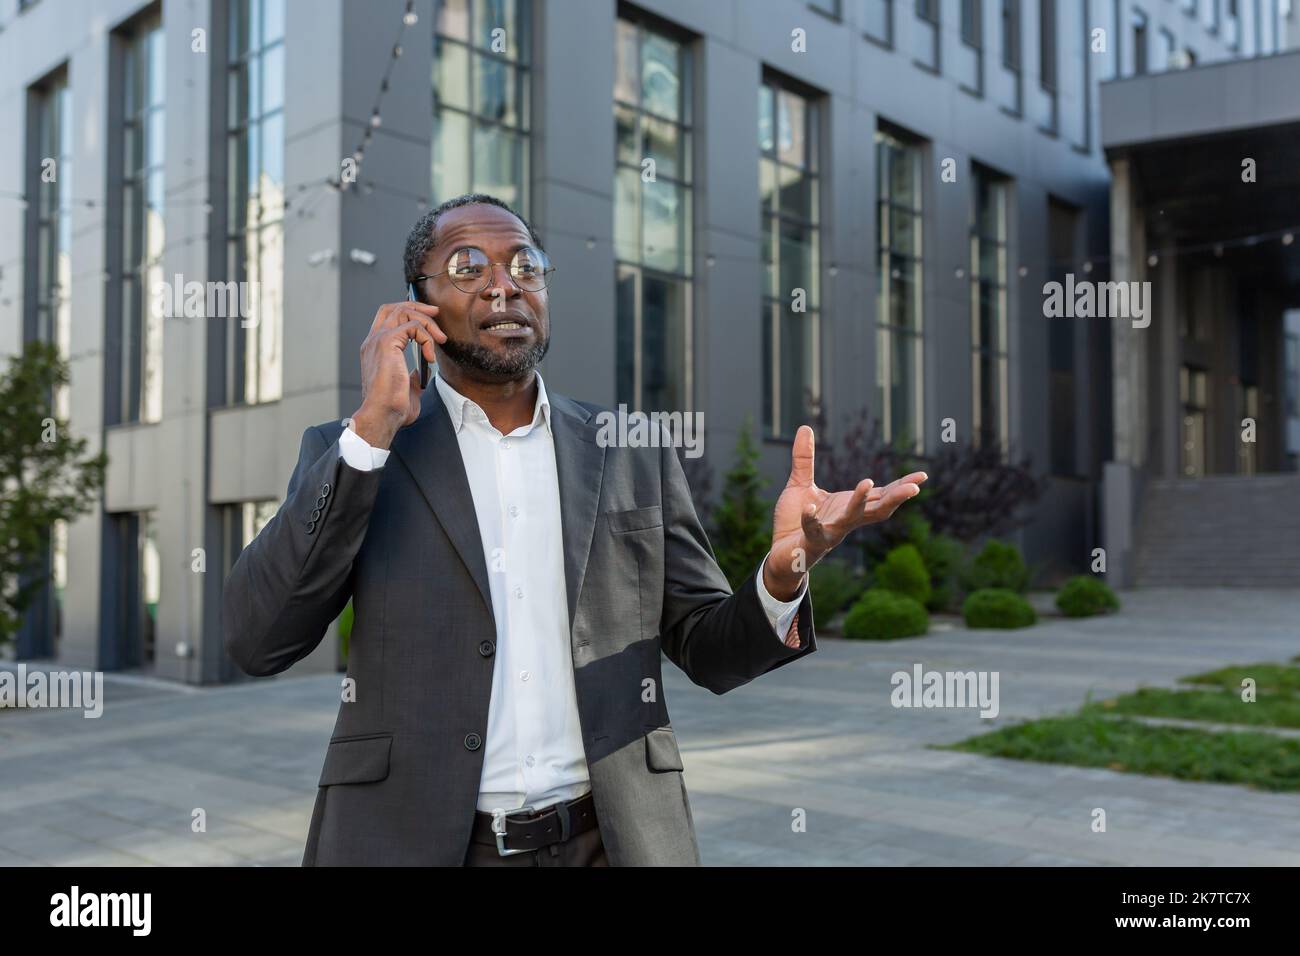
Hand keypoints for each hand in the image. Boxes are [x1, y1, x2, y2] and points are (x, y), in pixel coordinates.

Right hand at [349, 301, 445, 448]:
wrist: (383, 414)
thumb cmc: (392, 407)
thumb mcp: (406, 386)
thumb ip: (411, 374)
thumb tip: (421, 370)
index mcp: (374, 349)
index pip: (387, 318)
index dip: (407, 311)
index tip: (428, 316)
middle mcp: (373, 341)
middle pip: (393, 307)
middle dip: (416, 306)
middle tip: (435, 313)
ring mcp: (378, 340)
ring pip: (403, 312)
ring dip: (426, 322)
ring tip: (439, 340)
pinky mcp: (387, 342)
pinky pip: (413, 327)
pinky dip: (427, 338)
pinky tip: (430, 356)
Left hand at [762, 425, 927, 599]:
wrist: (781, 551)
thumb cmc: (795, 519)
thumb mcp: (801, 484)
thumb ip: (804, 458)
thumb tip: (805, 427)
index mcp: (849, 506)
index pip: (881, 496)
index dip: (901, 486)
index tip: (922, 476)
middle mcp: (846, 520)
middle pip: (877, 509)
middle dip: (895, 497)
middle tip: (914, 487)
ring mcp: (831, 532)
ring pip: (851, 518)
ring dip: (859, 501)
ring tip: (868, 482)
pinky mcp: (812, 542)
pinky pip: (813, 530)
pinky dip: (811, 519)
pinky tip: (809, 508)